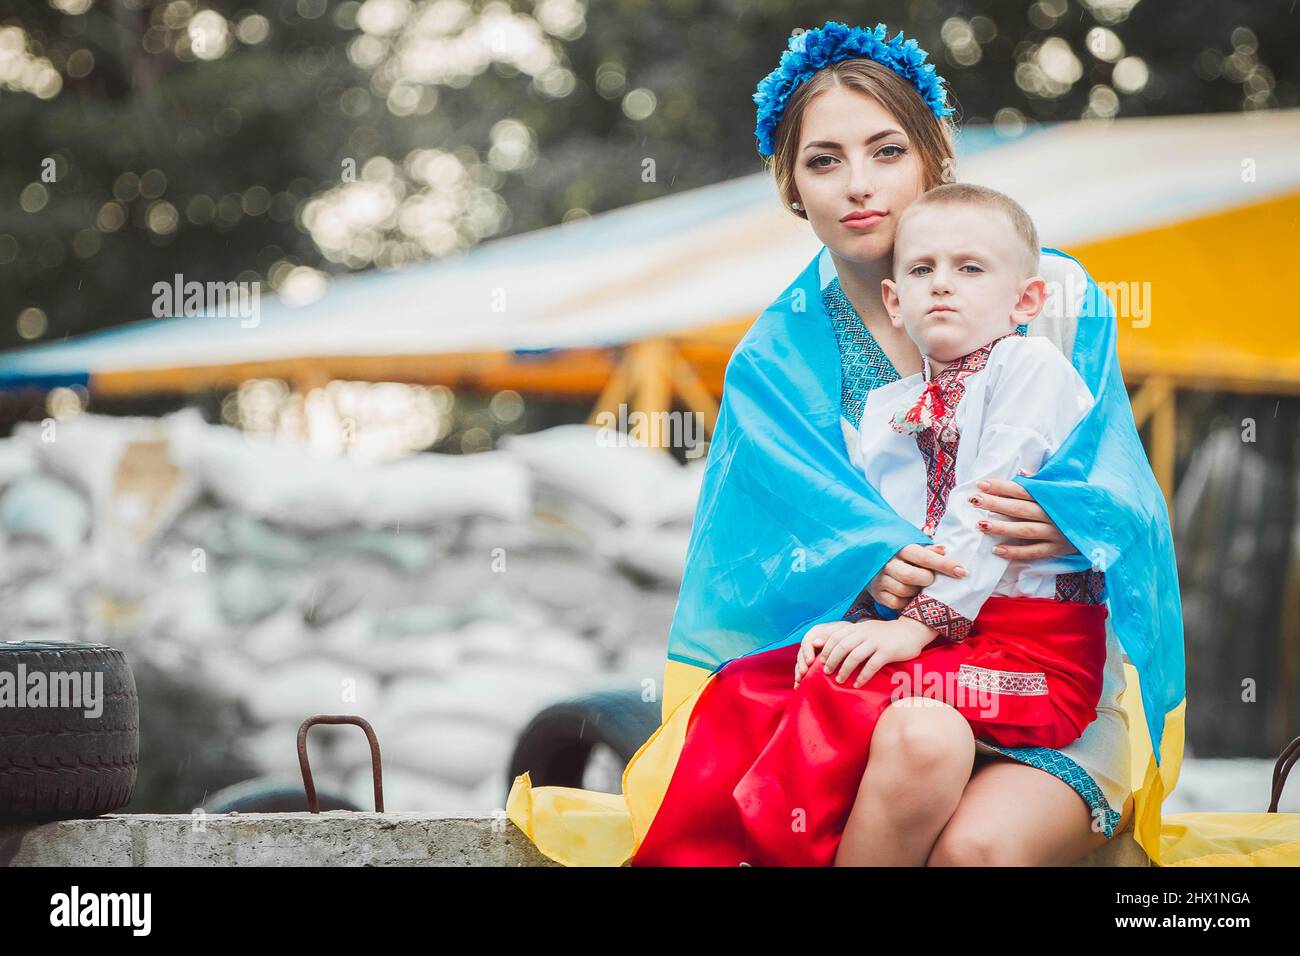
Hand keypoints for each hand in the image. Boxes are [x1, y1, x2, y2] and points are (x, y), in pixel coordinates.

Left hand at [795, 618, 933, 688]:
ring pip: (855, 656)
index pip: (837, 636)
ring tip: (839, 680)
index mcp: (859, 628)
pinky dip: (863, 676)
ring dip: (845, 669)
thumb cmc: (886, 634)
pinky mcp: (887, 652)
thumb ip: (853, 636)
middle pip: (842, 646)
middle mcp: (865, 633)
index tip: (820, 661)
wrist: (911, 630)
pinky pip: (872, 665)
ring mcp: (876, 642)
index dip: (827, 649)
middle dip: (832, 660)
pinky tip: (858, 684)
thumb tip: (834, 645)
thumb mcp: (868, 630)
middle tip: (826, 672)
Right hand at [867, 543, 966, 611]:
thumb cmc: (901, 556)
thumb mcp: (913, 549)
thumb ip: (928, 551)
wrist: (871, 561)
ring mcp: (879, 579)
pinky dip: (906, 602)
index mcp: (899, 548)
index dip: (944, 564)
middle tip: (930, 579)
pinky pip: (896, 603)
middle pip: (912, 576)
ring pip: (904, 591)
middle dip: (927, 580)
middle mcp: (887, 563)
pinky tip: (908, 595)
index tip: (962, 571)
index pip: (923, 556)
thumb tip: (944, 550)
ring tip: (918, 586)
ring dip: (916, 592)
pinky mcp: (877, 594)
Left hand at [969, 468, 1079, 559]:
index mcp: (1053, 496)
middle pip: (1020, 509)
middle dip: (996, 504)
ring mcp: (1056, 532)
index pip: (1023, 490)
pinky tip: (997, 550)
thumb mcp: (1066, 486)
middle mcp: (1053, 514)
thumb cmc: (1080, 501)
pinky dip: (1016, 552)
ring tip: (980, 525)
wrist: (1109, 522)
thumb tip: (1021, 472)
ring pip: (1025, 530)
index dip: (1002, 487)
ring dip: (1002, 528)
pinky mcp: (1058, 548)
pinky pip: (1035, 552)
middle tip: (974, 500)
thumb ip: (1043, 480)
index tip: (982, 484)